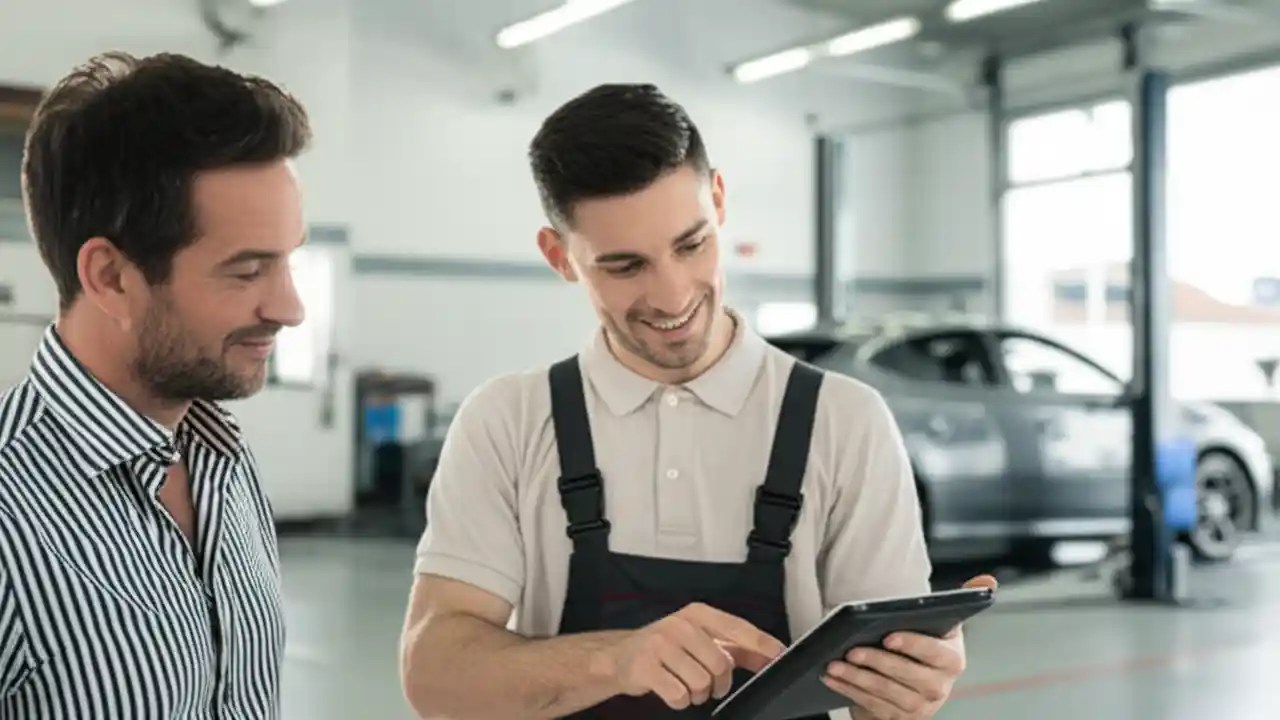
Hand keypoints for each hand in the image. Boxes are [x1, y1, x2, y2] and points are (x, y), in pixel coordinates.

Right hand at [602, 603, 786, 710]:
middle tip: (708, 684)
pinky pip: (679, 695)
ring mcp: (661, 644)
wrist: (618, 657)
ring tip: (686, 686)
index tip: (779, 655)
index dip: (760, 643)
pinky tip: (672, 691)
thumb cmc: (665, 649)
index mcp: (697, 614)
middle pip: (721, 663)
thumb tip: (770, 654)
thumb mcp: (701, 640)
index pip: (736, 627)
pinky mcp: (646, 667)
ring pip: (700, 682)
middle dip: (719, 683)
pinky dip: (680, 701)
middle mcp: (680, 625)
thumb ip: (736, 647)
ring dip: (697, 694)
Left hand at [823, 575, 997, 718]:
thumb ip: (961, 599)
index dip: (913, 645)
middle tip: (852, 649)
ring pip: (888, 694)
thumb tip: (988, 582)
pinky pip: (872, 706)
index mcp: (952, 659)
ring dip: (859, 679)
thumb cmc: (922, 645)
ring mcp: (921, 707)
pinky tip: (831, 676)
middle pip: (909, 677)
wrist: (913, 681)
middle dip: (879, 663)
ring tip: (834, 662)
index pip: (935, 653)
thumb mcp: (940, 623)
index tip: (888, 635)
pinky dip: (849, 691)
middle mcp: (941, 686)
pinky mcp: (900, 719)